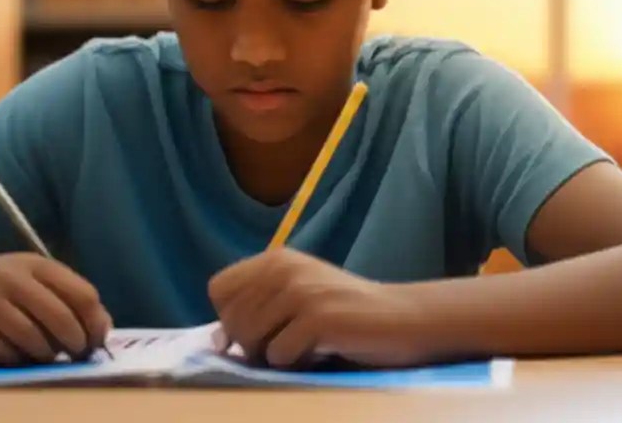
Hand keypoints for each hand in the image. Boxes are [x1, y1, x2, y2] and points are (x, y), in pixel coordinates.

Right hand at [0, 253, 112, 365]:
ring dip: (43, 357)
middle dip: (74, 346)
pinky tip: (10, 358)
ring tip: (40, 358)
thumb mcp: (21, 283)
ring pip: (34, 340)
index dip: (95, 323)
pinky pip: (3, 352)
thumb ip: (61, 299)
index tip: (95, 343)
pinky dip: (13, 362)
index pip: (83, 293)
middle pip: (62, 319)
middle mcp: (10, 276)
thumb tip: (103, 328)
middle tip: (72, 358)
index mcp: (33, 264)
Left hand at [208, 248, 429, 368]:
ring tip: (305, 346)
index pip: (218, 288)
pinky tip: (321, 351)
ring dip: (273, 355)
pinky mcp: (318, 317)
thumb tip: (218, 341)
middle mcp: (284, 267)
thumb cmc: (346, 315)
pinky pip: (278, 355)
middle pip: (231, 320)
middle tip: (288, 344)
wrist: (403, 318)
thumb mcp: (297, 298)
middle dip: (252, 344)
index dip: (230, 315)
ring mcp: (301, 290)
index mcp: (276, 258)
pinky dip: (296, 363)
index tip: (258, 329)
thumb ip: (257, 310)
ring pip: (250, 339)